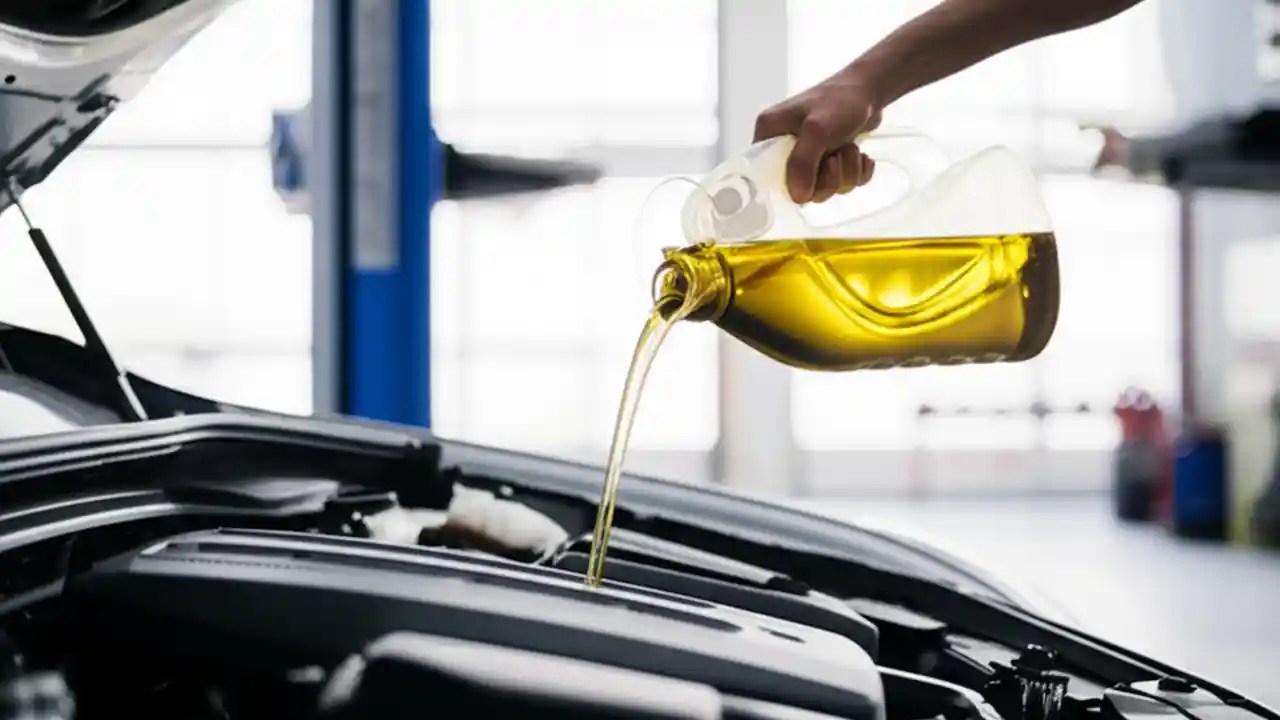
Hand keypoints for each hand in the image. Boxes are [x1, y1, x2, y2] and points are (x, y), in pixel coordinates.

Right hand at [754, 71, 883, 203]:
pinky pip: (842, 183)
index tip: (812, 174)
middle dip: (827, 178)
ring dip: (846, 173)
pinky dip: (857, 172)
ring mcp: (808, 155)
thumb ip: (802, 164)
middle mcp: (784, 147)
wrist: (870, 88)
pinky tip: (862, 156)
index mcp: (769, 135)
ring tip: (851, 148)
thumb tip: (798, 197)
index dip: (790, 183)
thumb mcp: (816, 130)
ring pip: (826, 187)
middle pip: (801, 188)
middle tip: (836, 158)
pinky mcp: (830, 159)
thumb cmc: (839, 101)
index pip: (767, 175)